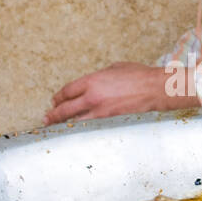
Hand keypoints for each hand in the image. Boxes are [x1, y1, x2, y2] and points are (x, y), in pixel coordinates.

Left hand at [43, 62, 196, 124]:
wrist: (155, 89)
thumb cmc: (138, 75)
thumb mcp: (115, 68)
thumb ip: (99, 77)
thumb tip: (92, 83)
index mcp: (92, 80)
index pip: (67, 91)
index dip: (58, 97)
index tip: (55, 101)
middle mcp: (92, 96)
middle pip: (65, 109)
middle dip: (53, 115)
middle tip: (46, 119)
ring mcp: (100, 111)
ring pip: (75, 122)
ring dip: (64, 125)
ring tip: (56, 129)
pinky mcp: (109, 122)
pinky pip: (90, 127)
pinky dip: (81, 130)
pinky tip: (77, 133)